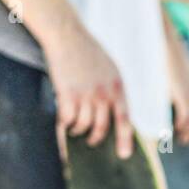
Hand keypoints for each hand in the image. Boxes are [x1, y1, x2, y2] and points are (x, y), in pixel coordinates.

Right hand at [43, 21, 134, 158]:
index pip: (124, 118)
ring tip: (74, 129)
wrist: (66, 33)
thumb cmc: (86, 50)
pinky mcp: (67, 94)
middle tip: (90, 141)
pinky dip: (64, 125)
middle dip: (95, 138)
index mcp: (117, 86)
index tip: (124, 155)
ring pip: (83, 125)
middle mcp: (103, 92)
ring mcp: (85, 94)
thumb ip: (113, 89)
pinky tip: (62, 122)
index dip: (125, 139)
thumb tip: (114, 112)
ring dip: (77, 131)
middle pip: (101, 127)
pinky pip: (66, 120)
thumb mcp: (109, 68)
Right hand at [167, 37, 188, 145]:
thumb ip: (187, 94)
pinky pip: (186, 117)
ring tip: (180, 138)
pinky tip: (175, 128)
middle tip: (185, 141)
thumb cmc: (173, 64)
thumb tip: (183, 109)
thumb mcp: (185, 80)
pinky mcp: (185, 96)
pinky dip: (181, 125)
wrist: (169, 49)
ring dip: (188, 133)